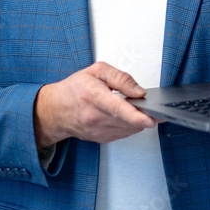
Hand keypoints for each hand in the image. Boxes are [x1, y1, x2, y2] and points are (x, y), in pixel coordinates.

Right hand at [33, 61, 159, 146]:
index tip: (149, 119)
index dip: (135, 115)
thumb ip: (121, 78)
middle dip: (144, 116)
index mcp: (93, 96)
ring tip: (133, 108)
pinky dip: (129, 126)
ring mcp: (97, 130)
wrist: (56, 109)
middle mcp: (94, 116)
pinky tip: (124, 116)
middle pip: (127, 121)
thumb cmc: (75, 89)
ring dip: (137, 121)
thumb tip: (139, 91)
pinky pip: (124, 134)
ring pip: (128, 129)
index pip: (117, 108)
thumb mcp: (97, 71)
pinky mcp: (101, 139)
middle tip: (153, 108)